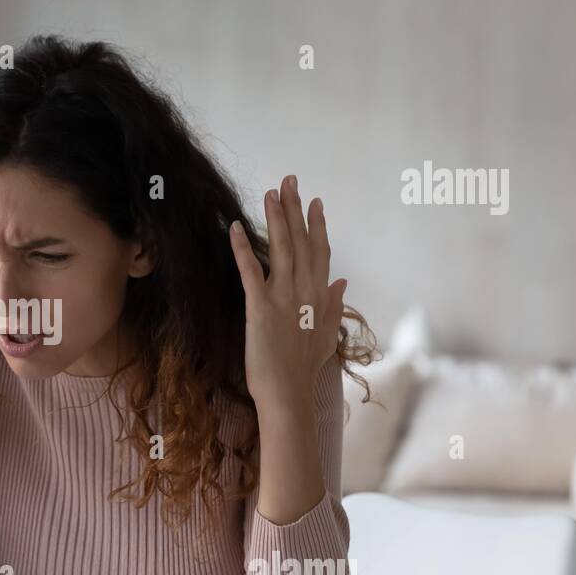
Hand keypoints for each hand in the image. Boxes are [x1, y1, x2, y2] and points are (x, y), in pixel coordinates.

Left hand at [228, 174, 346, 416]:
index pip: (320, 251)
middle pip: (301, 242)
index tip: (314, 201)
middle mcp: (305, 291)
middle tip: (289, 180)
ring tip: (270, 193)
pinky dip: (242, 248)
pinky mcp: (259, 308)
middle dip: (294, 209)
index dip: (316, 224)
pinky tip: (234, 226)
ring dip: (275, 219)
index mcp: (320, 296)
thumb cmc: (304, 367)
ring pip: (280, 249)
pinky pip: (250, 271)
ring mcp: (283, 298)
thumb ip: (335, 304)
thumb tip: (342, 281)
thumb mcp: (327, 334)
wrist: (288, 394)